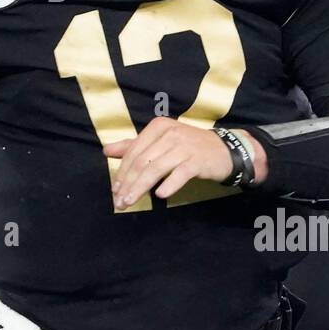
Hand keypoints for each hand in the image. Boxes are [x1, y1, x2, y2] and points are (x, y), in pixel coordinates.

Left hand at [104, 117, 242, 209]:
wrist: (222, 150)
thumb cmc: (187, 146)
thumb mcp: (160, 141)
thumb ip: (133, 146)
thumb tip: (106, 151)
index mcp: (158, 127)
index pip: (133, 152)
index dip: (122, 172)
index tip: (115, 190)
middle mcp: (170, 134)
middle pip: (142, 162)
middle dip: (128, 183)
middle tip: (120, 201)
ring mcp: (184, 147)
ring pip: (156, 169)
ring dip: (141, 188)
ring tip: (131, 202)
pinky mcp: (197, 161)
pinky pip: (179, 174)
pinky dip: (168, 185)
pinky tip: (159, 195)